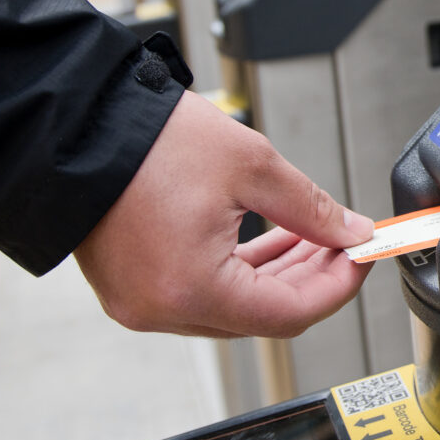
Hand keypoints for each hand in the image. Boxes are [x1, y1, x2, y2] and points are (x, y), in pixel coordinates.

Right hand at [74, 92, 374, 337]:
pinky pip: (202, 292)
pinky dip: (242, 271)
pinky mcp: (132, 285)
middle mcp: (162, 309)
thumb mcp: (252, 166)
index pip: (291, 313)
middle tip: (347, 243)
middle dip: (315, 277)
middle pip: (264, 315)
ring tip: (317, 236)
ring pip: (235, 307)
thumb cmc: (147, 141)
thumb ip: (311, 208)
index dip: (339, 285)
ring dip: (281, 274)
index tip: (364, 256)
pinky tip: (275, 241)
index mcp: (191, 289)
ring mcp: (141, 302)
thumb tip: (349, 232)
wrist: (74, 123)